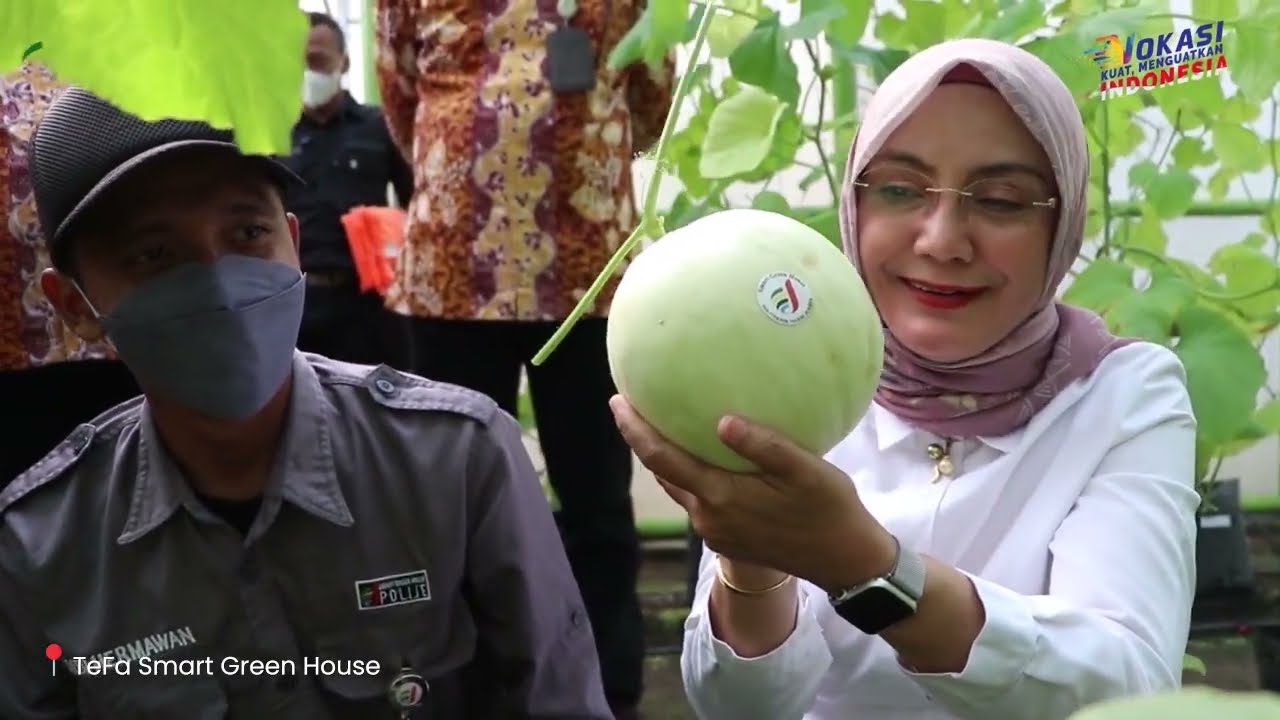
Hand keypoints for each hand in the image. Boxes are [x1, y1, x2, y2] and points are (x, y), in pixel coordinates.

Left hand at [609, 396, 896, 592]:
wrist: (845, 561)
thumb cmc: (830, 509)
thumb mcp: (805, 471)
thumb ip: (763, 446)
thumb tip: (722, 422)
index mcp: (721, 498)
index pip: (663, 460)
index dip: (635, 431)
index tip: (617, 401)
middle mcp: (708, 517)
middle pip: (663, 473)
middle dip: (643, 440)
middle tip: (632, 404)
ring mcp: (715, 532)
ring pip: (678, 487)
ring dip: (665, 458)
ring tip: (659, 424)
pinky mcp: (726, 538)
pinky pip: (696, 499)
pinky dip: (687, 473)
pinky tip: (698, 454)